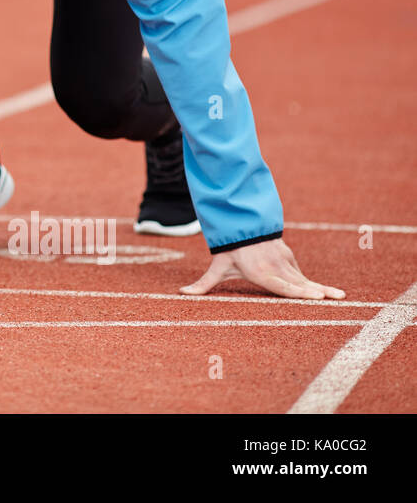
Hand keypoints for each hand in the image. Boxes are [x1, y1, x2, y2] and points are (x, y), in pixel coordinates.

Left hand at [180, 237, 343, 298]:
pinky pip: (301, 273)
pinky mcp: (289, 257)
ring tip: (340, 296)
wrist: (242, 222)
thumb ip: (203, 283)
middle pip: (299, 283)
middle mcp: (276, 267)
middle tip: (336, 299)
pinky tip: (327, 292)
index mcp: (261, 272)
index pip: (282, 285)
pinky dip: (313, 283)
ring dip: (322, 287)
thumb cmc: (230, 249)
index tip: (316, 296)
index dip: (299, 292)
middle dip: (318, 292)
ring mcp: (285, 261)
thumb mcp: (218, 266)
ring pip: (304, 278)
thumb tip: (181, 294)